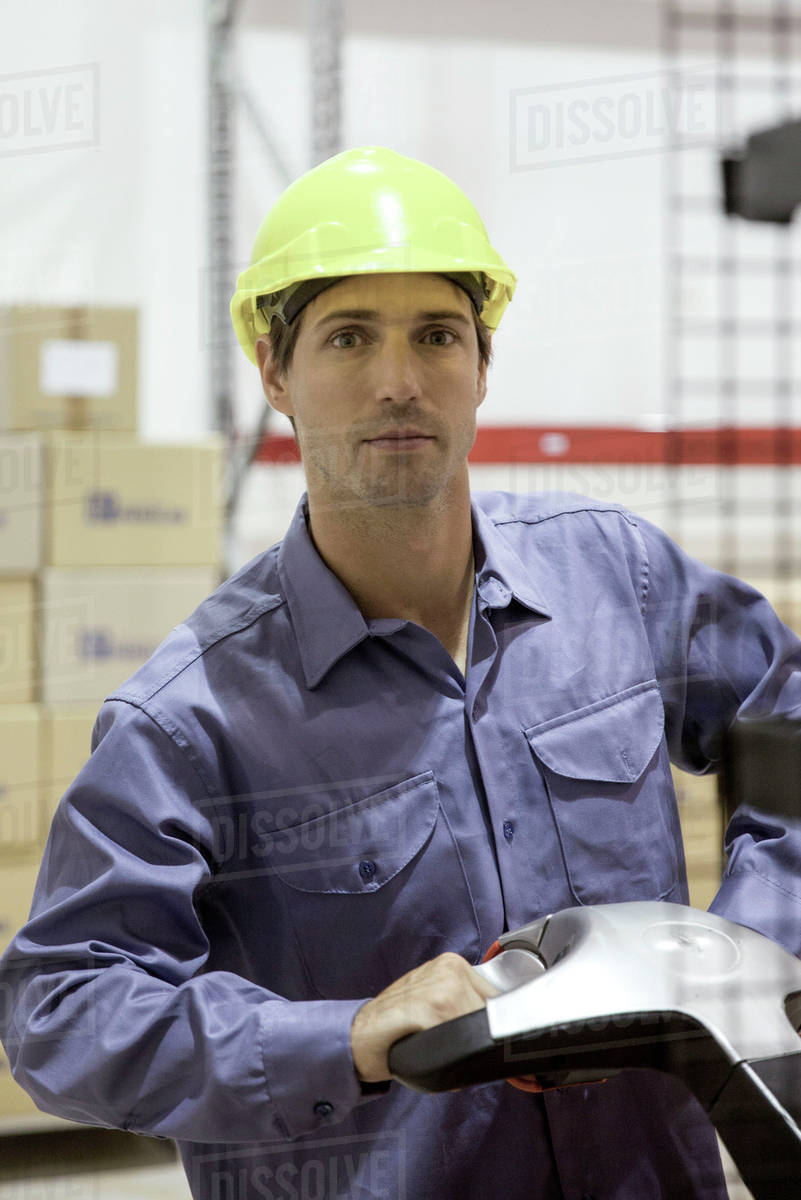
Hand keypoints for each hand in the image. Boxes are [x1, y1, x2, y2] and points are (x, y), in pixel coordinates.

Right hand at [350, 952, 498, 1082]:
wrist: (359, 1036)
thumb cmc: (399, 1025)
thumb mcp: (438, 1005)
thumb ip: (467, 1006)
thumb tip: (506, 1030)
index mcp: (455, 965)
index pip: (499, 1000)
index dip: (496, 1026)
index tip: (486, 1042)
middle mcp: (450, 969)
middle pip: (491, 1016)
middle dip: (478, 1040)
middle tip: (450, 1048)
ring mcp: (440, 987)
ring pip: (477, 1029)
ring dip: (462, 1050)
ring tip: (435, 1048)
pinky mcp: (428, 1008)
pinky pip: (458, 1040)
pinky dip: (449, 1058)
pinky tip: (427, 1051)